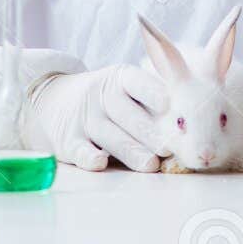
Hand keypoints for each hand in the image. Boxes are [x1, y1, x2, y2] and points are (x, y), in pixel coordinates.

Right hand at [22, 65, 170, 171]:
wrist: (55, 102)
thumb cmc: (109, 101)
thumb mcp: (126, 90)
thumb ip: (153, 105)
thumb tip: (187, 130)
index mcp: (121, 78)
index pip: (138, 82)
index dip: (153, 92)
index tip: (169, 104)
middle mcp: (101, 95)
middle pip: (128, 115)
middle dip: (149, 132)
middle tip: (168, 147)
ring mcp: (84, 117)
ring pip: (109, 135)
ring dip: (130, 151)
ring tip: (150, 165)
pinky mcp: (68, 140)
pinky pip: (80, 149)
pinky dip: (89, 156)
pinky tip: (100, 162)